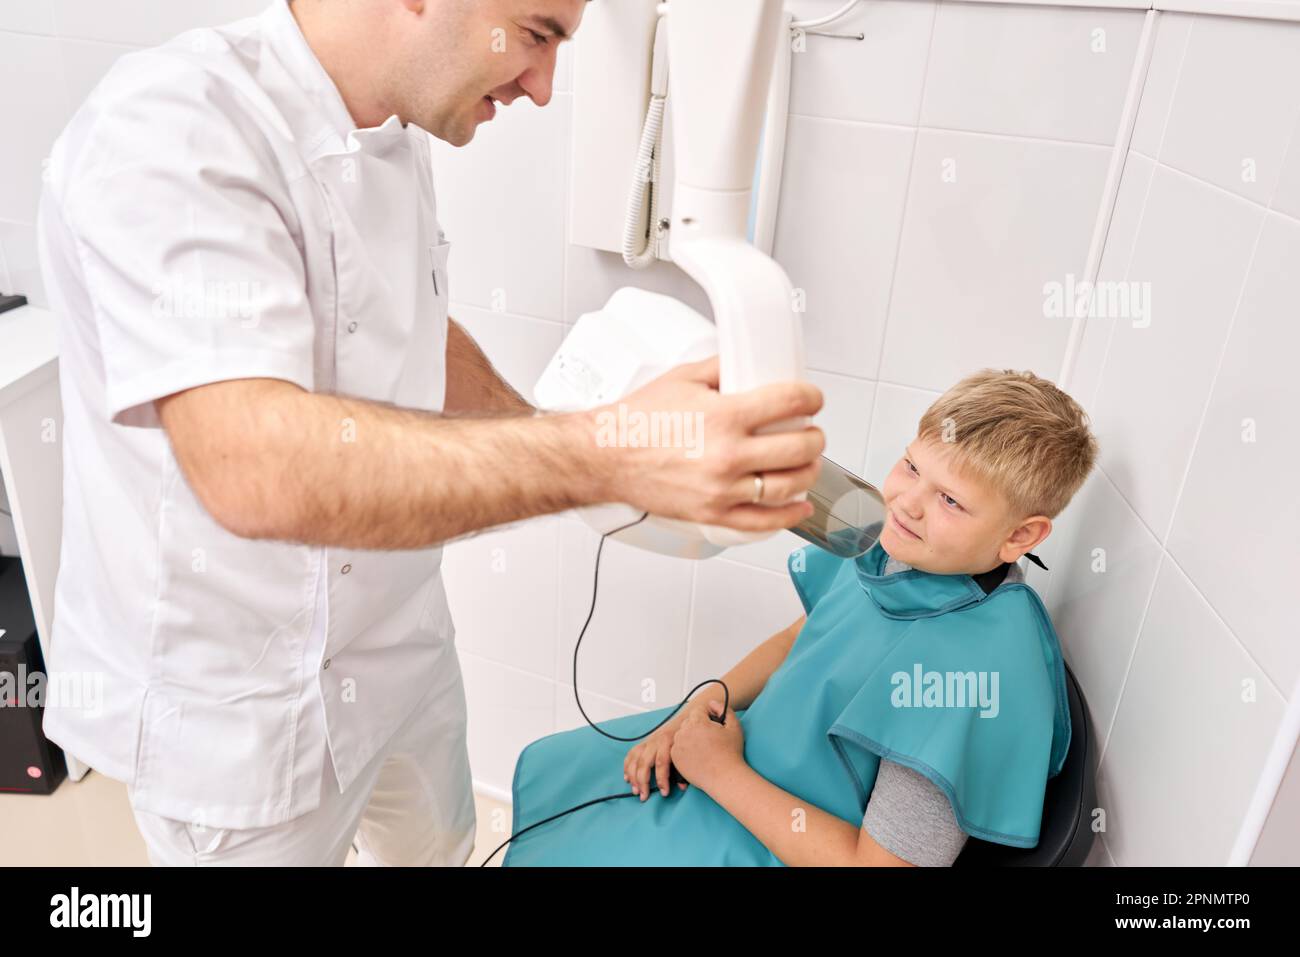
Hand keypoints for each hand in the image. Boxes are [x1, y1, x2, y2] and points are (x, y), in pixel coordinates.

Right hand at [591, 356, 825, 533]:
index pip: (791, 402)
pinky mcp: (713, 514)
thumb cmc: (639, 420)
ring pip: (789, 485)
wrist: (606, 456)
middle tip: (812, 431)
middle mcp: (728, 454)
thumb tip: (750, 362)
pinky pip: (764, 522)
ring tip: (808, 462)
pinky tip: (799, 505)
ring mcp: (723, 489)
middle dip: (815, 436)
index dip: (812, 398)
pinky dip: (790, 515)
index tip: (812, 399)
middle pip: (800, 447)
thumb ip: (723, 367)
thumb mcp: (683, 378)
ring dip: (809, 471)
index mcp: (724, 416)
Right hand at [623, 697, 709, 799]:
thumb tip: (681, 787)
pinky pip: (632, 753)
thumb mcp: (692, 750)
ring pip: (635, 759)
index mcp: (669, 741)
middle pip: (644, 763)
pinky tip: (627, 777)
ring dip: (633, 776)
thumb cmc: (692, 734)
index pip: (661, 763)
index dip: (661, 780)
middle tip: (644, 796)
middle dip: (642, 781)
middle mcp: (656, 741)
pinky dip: (628, 766)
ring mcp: (649, 741)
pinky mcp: (646, 741)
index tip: (664, 793)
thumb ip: (685, 768)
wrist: (691, 716)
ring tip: (635, 790)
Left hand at [668, 699, 744, 793]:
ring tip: (704, 747)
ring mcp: (678, 745)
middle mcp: (684, 732)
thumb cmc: (731, 754)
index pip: (699, 709)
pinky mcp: (675, 758)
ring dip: (690, 737)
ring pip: (682, 734)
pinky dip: (685, 749)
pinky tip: (697, 755)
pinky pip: (677, 747)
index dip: (709, 715)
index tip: (715, 725)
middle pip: (689, 721)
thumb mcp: (734, 726)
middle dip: (698, 726)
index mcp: (698, 722)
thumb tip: (712, 703)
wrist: (724, 777)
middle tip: (710, 738)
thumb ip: (723, 709)